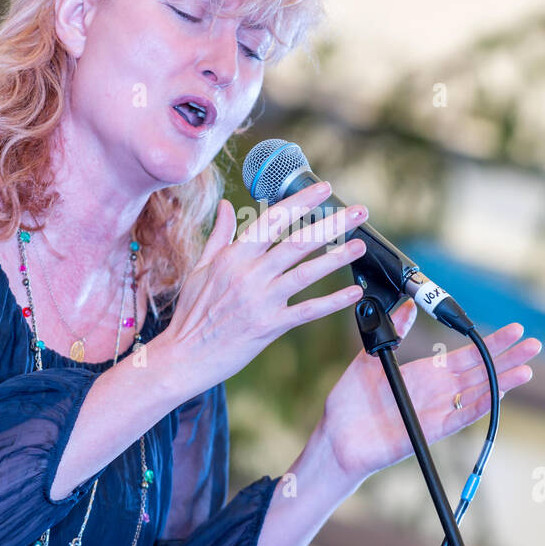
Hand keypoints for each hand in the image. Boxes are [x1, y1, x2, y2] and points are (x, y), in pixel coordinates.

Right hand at [154, 181, 370, 402]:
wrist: (183, 356)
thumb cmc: (191, 313)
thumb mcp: (200, 268)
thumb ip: (219, 235)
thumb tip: (228, 205)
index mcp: (233, 256)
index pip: (272, 219)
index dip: (301, 201)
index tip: (324, 189)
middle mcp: (249, 274)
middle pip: (297, 241)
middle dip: (331, 223)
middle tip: (359, 211)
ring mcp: (260, 301)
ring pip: (306, 272)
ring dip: (337, 257)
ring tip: (361, 245)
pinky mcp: (269, 327)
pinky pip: (307, 311)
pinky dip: (332, 301)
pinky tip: (354, 293)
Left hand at [315, 300, 541, 484]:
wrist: (335, 436)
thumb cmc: (351, 402)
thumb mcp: (371, 357)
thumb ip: (393, 331)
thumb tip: (409, 305)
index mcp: (425, 375)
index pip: (465, 356)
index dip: (488, 344)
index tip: (512, 330)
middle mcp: (436, 393)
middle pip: (479, 372)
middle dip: (506, 358)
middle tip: (533, 344)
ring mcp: (435, 412)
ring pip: (476, 394)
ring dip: (501, 382)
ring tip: (527, 369)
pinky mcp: (428, 431)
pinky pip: (460, 417)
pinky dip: (479, 405)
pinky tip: (498, 394)